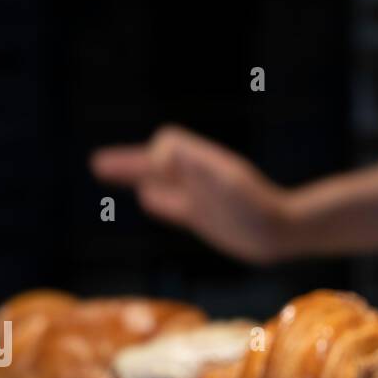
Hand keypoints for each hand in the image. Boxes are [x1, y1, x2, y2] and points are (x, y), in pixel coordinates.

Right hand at [90, 125, 289, 264]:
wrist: (281, 232)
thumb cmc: (258, 210)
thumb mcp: (228, 185)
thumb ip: (199, 168)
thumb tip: (166, 152)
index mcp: (203, 163)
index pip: (169, 144)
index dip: (156, 155)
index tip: (159, 172)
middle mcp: (199, 176)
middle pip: (156, 161)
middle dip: (127, 162)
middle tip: (97, 162)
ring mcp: (200, 195)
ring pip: (159, 181)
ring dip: (135, 176)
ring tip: (106, 170)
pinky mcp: (203, 216)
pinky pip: (173, 204)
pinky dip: (158, 200)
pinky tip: (147, 198)